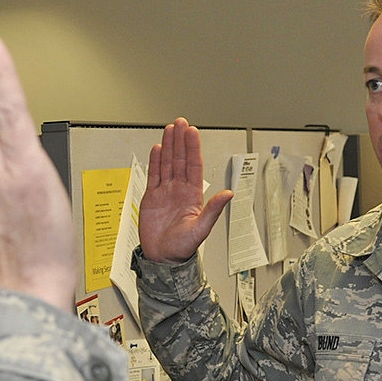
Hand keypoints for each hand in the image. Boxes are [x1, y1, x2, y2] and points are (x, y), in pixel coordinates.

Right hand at [139, 118, 233, 263]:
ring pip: (168, 163)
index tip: (192, 132)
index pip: (194, 165)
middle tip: (181, 123)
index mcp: (193, 195)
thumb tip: (229, 194)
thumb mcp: (201, 229)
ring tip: (169, 129)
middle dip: (181, 141)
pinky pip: (154, 175)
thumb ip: (213, 210)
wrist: (162, 258)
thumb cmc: (182, 247)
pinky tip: (158, 148)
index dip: (193, 148)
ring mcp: (166, 192)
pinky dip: (155, 161)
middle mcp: (180, 190)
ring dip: (169, 146)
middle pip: (181, 159)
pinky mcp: (152, 197)